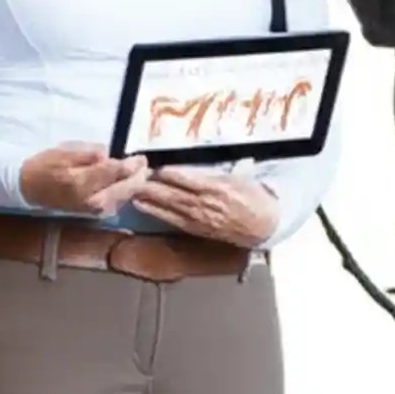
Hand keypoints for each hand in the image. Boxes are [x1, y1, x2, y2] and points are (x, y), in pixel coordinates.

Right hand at [20, 142, 148, 215]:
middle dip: (139, 176)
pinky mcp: (96, 213)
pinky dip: (127, 192)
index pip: (116, 173)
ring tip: (141, 171)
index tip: (141, 157)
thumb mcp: (65, 151)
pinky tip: (129, 183)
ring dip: (135, 185)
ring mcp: (95, 210)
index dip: (132, 165)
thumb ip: (89, 154)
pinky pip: (118, 202)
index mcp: (82, 183)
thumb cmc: (46, 165)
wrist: (30, 187)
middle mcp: (92, 200)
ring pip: (125, 197)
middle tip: (144, 163)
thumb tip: (109, 156)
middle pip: (126, 189)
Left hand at [132, 167, 279, 247]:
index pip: (187, 179)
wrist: (263, 226)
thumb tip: (198, 164)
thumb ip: (217, 172)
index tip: (154, 166)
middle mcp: (206, 204)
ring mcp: (200, 219)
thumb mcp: (241, 177)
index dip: (169, 173)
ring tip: (131, 191)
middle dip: (152, 186)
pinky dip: (157, 213)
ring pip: (170, 207)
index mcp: (218, 187)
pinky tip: (144, 207)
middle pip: (173, 194)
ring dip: (149, 200)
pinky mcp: (197, 229)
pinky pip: (174, 220)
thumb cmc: (254, 197)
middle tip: (133, 178)